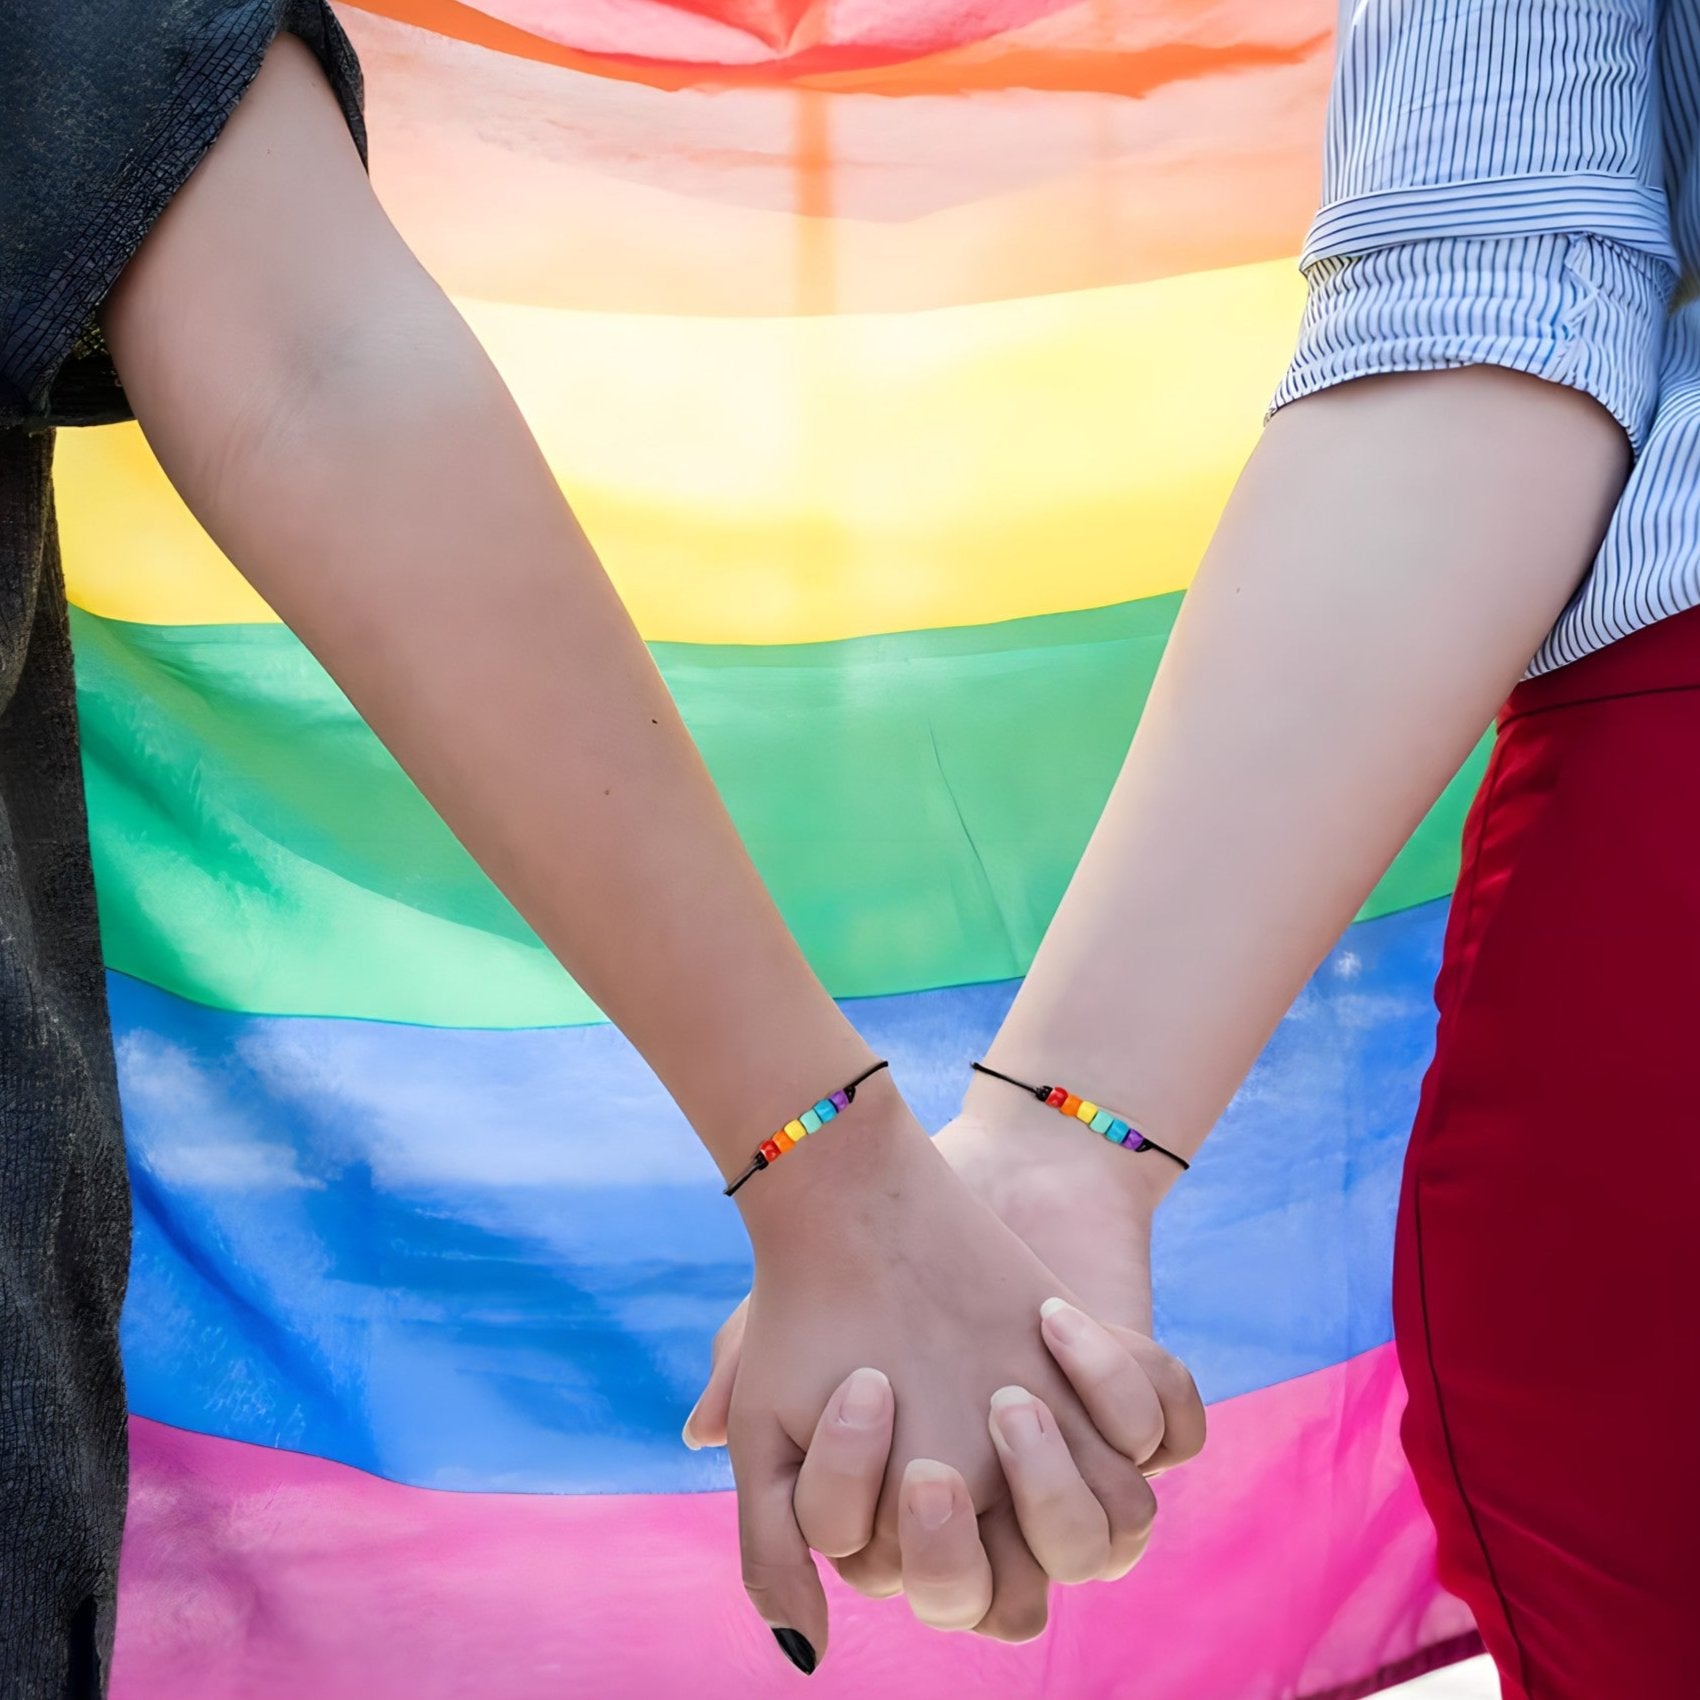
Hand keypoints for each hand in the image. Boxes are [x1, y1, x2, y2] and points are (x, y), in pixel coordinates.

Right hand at [721, 1094, 1175, 1665]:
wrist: (888, 1191)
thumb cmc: (825, 1304)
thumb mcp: (769, 1403)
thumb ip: (774, 1518)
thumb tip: (807, 1646)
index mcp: (929, 1530)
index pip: (946, 1594)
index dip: (918, 1548)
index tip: (871, 1439)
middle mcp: (1008, 1506)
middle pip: (1024, 1602)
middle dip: (978, 1545)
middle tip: (935, 1467)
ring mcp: (1075, 1448)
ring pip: (1113, 1534)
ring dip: (1060, 1478)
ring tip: (1007, 1393)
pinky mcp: (1124, 1385)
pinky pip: (1169, 1432)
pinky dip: (1121, 1386)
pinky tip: (1052, 1321)